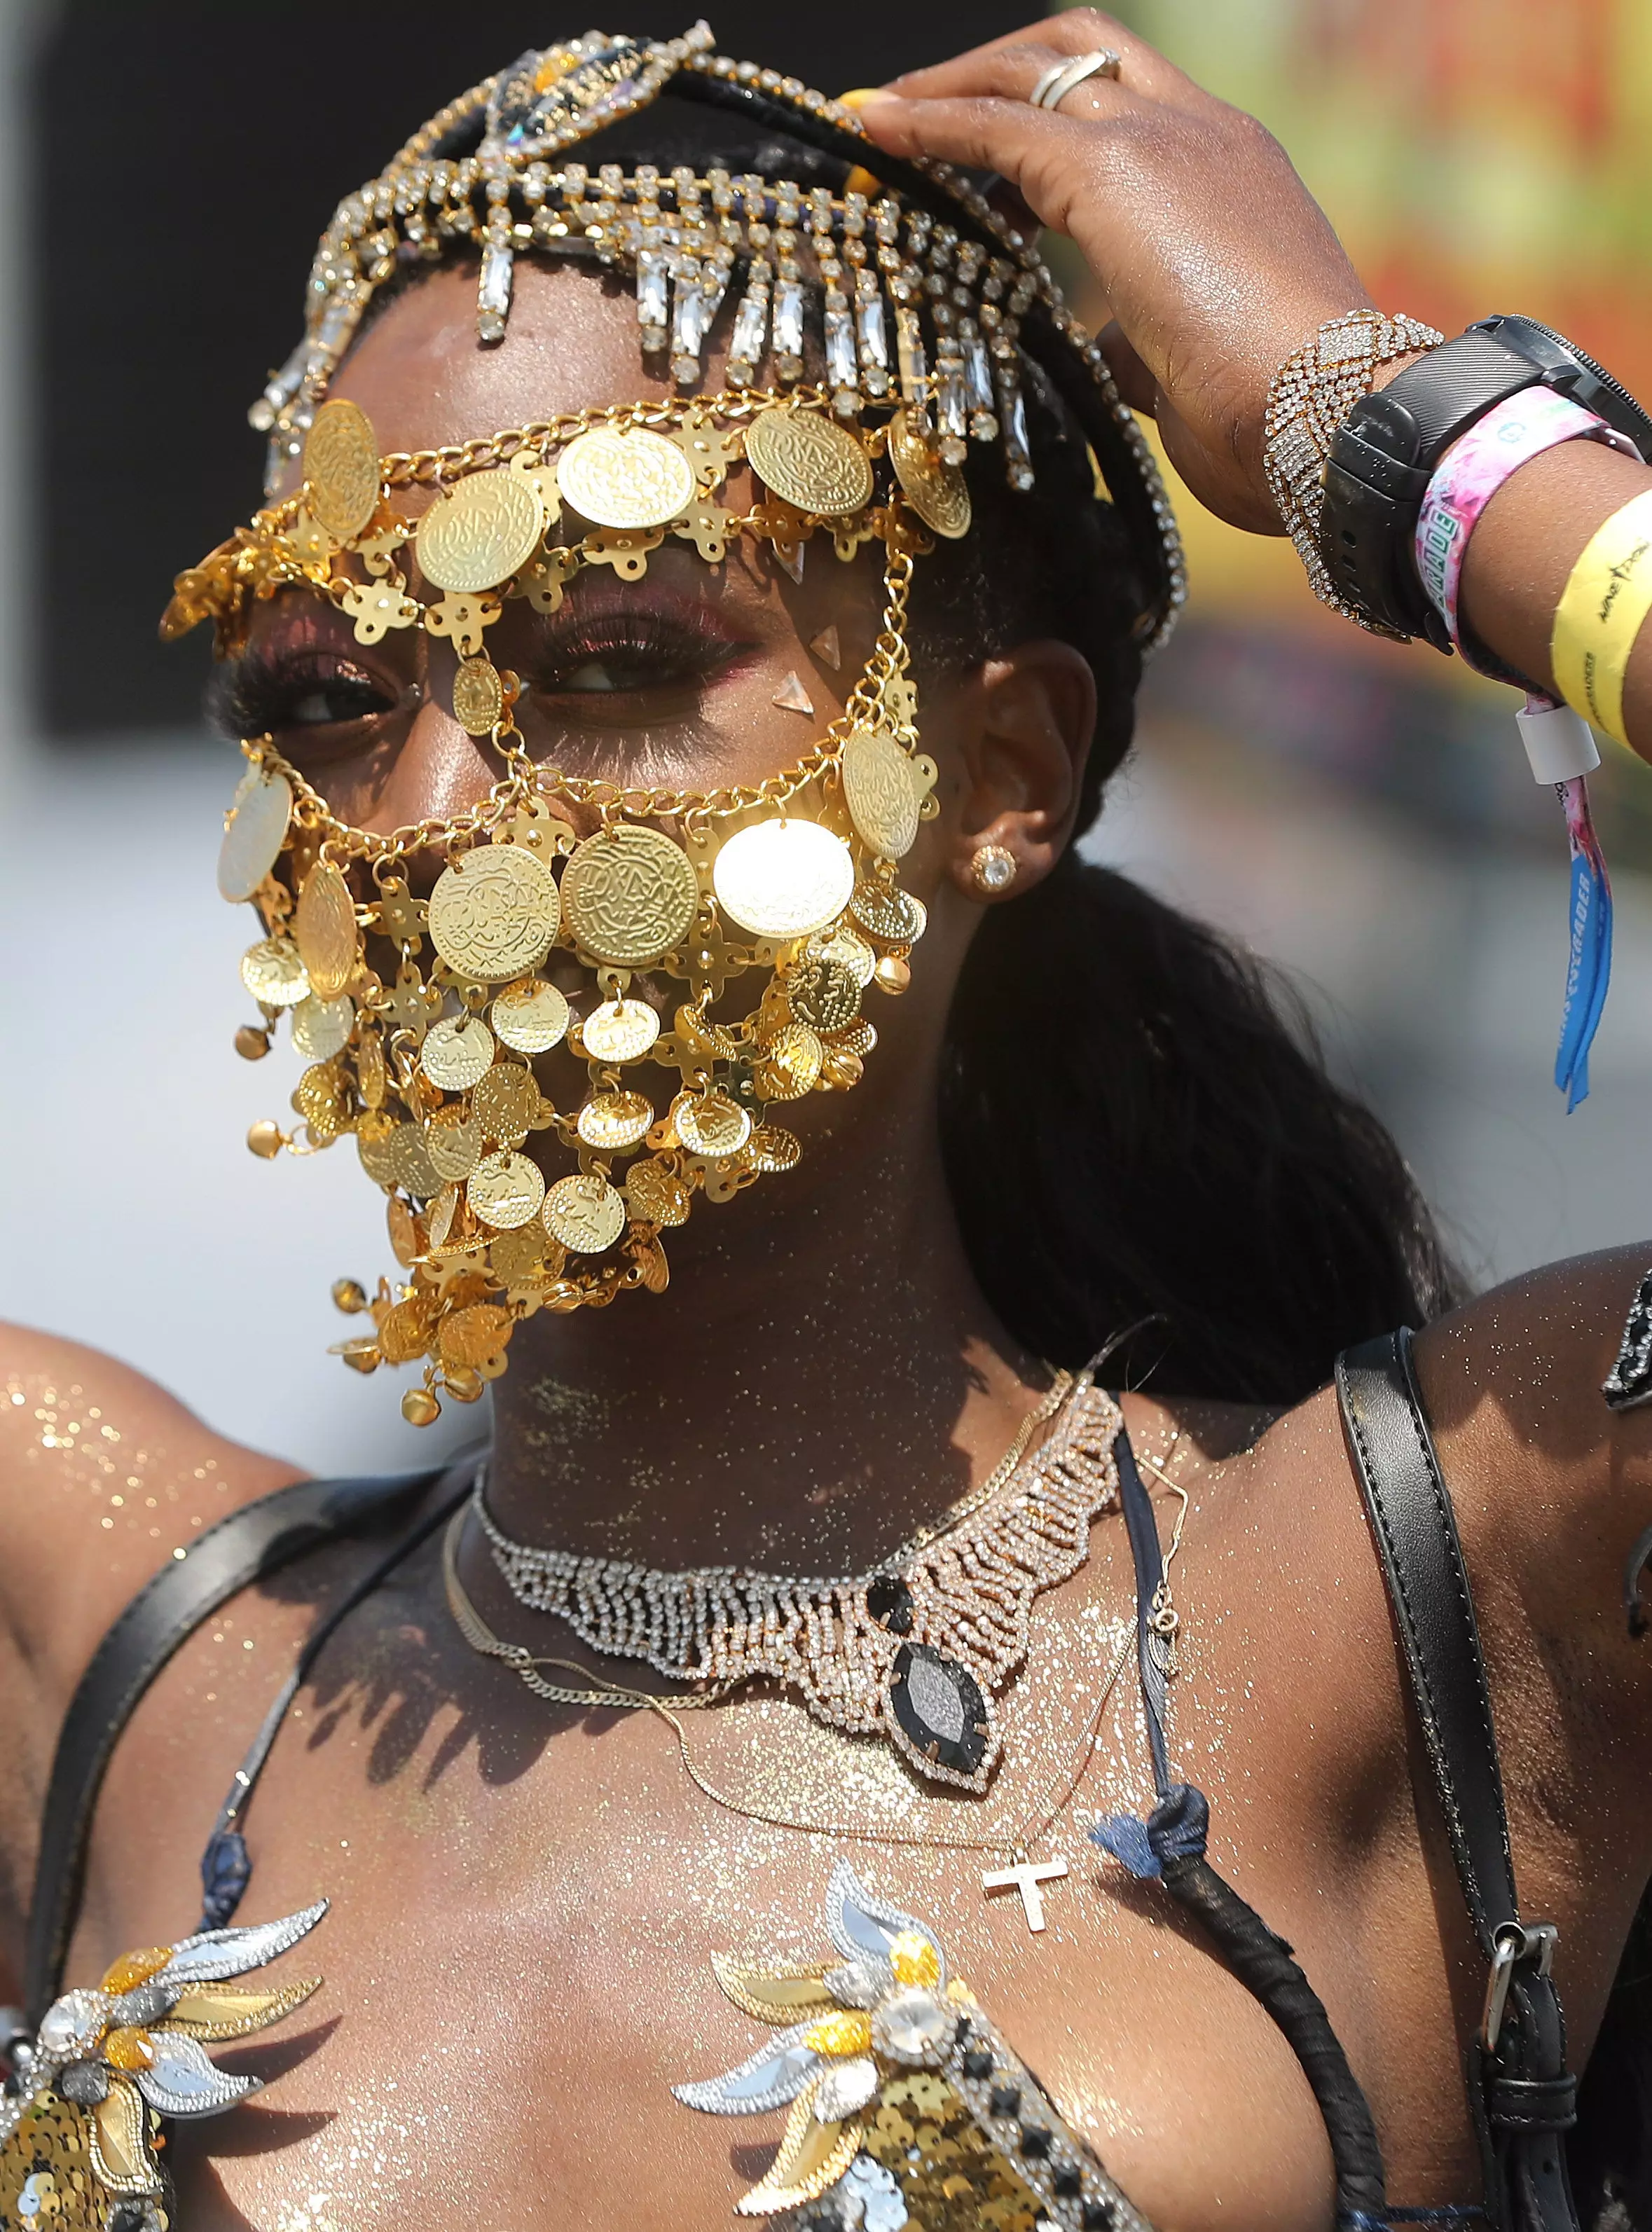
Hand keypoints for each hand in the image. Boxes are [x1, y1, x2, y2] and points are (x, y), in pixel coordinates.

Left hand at [858, 13, 1375, 533]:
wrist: (1333, 418)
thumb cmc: (1280, 419)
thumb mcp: (1194, 369)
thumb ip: (1144, 341)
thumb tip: (1103, 351)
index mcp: (1235, 174)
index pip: (1132, 106)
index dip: (1053, 114)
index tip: (990, 161)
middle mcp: (1204, 135)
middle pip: (1086, 52)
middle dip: (998, 69)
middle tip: (924, 115)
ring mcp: (1166, 144)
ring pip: (1040, 67)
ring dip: (956, 89)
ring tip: (890, 125)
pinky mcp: (1114, 176)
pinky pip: (1000, 127)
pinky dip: (934, 124)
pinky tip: (881, 135)